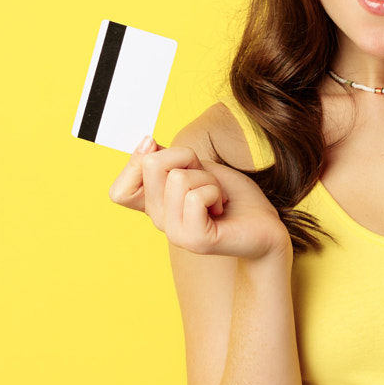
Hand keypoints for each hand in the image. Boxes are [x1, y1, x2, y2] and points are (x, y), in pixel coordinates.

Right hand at [109, 137, 291, 260]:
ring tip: (218, 197)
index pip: (118, 192)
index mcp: (155, 206)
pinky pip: (195, 196)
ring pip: (178, 178)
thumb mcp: (196, 167)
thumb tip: (148, 143)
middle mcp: (159, 222)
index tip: (176, 160)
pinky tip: (222, 208)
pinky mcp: (195, 240)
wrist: (265, 225)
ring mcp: (175, 234)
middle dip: (188, 159)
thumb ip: (166, 161)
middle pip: (151, 165)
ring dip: (207, 178)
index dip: (139, 163)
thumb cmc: (233, 196)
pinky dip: (215, 192)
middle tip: (207, 180)